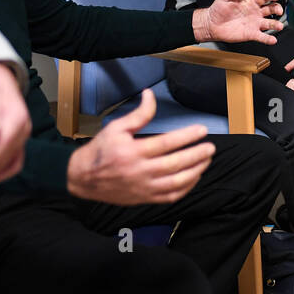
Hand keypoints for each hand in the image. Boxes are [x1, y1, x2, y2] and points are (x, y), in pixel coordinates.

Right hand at [66, 89, 213, 204]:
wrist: (82, 179)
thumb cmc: (101, 150)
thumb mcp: (116, 128)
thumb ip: (138, 114)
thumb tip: (150, 94)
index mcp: (133, 152)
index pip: (166, 143)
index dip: (187, 136)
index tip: (202, 130)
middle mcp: (140, 171)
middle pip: (176, 164)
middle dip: (197, 155)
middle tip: (210, 147)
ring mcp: (144, 188)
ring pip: (177, 182)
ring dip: (196, 171)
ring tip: (206, 160)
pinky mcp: (145, 199)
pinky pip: (171, 196)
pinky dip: (187, 187)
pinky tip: (194, 176)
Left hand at [194, 0, 283, 43]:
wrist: (212, 24)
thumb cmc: (219, 9)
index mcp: (251, 1)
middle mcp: (256, 12)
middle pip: (271, 9)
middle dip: (277, 9)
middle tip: (279, 10)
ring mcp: (255, 23)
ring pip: (270, 23)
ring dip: (276, 24)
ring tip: (279, 26)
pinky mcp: (251, 34)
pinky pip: (262, 36)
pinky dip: (268, 39)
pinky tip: (272, 40)